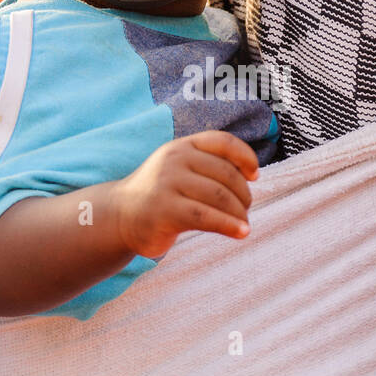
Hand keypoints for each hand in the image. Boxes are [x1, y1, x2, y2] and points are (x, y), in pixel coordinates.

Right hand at [113, 130, 258, 258]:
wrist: (120, 216)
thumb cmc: (160, 194)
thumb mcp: (180, 168)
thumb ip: (209, 164)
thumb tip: (252, 174)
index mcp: (182, 146)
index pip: (223, 141)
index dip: (246, 156)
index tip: (255, 175)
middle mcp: (174, 160)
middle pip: (226, 174)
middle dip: (243, 194)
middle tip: (245, 209)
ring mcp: (168, 184)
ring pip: (220, 197)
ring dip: (239, 213)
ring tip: (243, 224)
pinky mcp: (166, 210)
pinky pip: (207, 217)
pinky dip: (230, 226)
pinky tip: (242, 233)